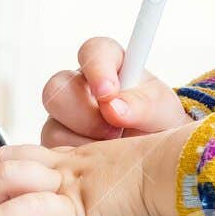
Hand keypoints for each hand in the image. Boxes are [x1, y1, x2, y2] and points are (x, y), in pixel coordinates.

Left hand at [0, 121, 197, 215]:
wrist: (199, 172)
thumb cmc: (184, 181)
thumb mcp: (147, 191)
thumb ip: (130, 198)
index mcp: (87, 162)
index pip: (31, 155)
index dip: (4, 174)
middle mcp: (75, 166)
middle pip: (9, 159)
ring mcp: (75, 182)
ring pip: (7, 174)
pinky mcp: (80, 205)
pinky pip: (28, 207)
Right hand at [39, 36, 189, 146]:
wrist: (156, 157)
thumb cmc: (158, 123)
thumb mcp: (161, 111)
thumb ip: (141, 104)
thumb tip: (114, 107)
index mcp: (108, 65)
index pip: (92, 51)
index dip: (97, 69)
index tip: (109, 92)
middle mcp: (79, 87)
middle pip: (57, 86)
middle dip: (85, 113)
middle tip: (114, 130)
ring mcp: (65, 117)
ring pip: (52, 123)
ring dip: (85, 140)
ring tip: (114, 150)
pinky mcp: (57, 145)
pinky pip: (54, 151)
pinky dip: (78, 160)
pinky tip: (100, 164)